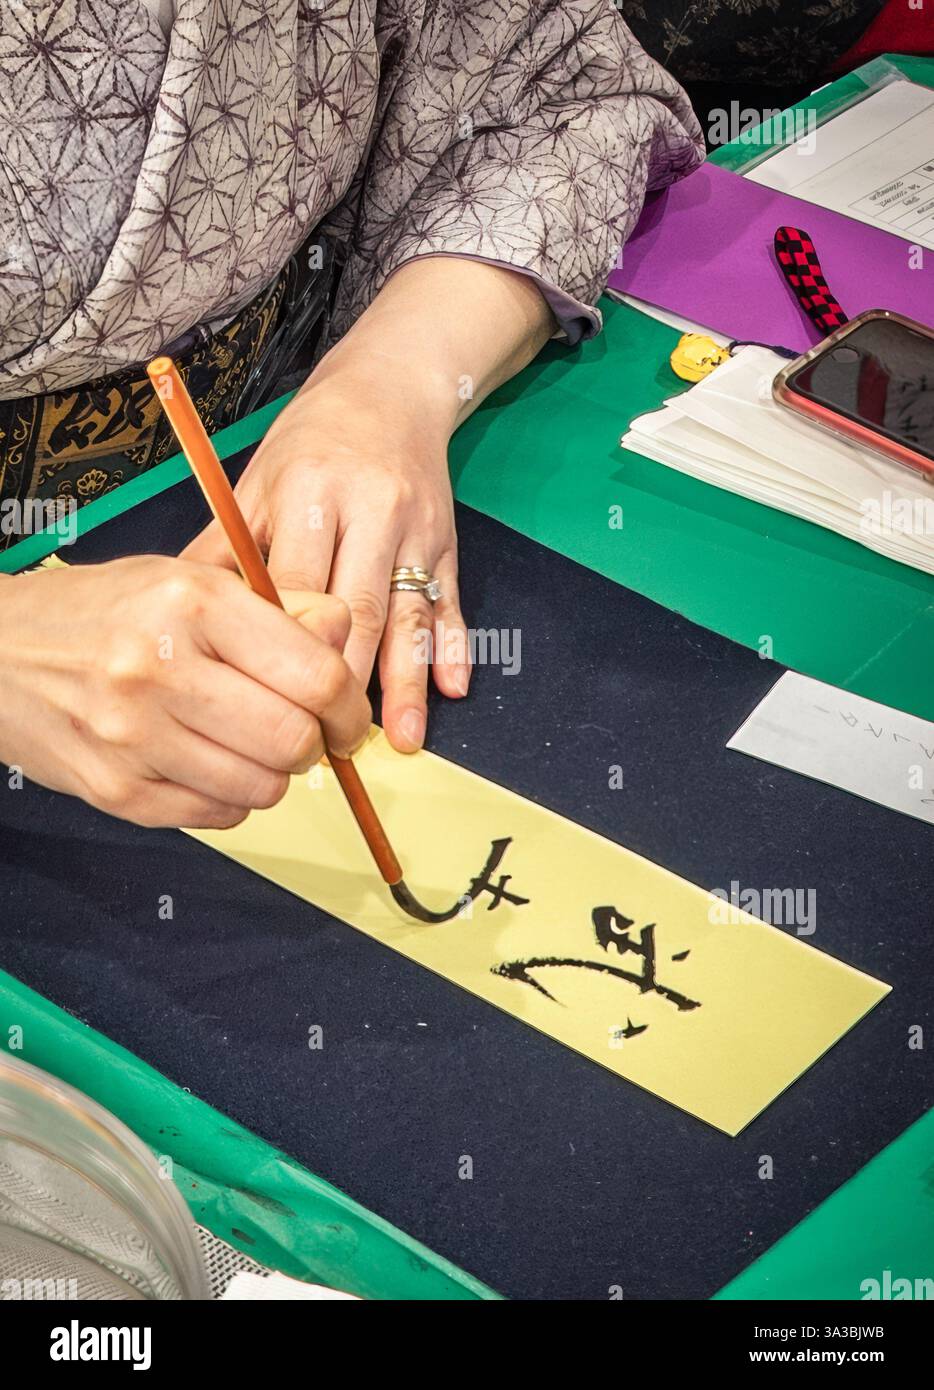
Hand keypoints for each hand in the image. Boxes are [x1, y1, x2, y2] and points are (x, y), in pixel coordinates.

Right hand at [0, 557, 369, 826]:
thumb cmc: (102, 613)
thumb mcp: (190, 580)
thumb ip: (279, 608)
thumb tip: (345, 635)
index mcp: (192, 603)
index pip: (315, 674)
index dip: (349, 705)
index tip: (348, 713)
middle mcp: (159, 668)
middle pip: (294, 740)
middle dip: (316, 745)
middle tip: (307, 733)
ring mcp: (132, 737)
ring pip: (261, 788)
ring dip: (273, 774)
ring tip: (250, 744)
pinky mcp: (115, 791)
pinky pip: (217, 816)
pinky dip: (230, 798)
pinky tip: (209, 762)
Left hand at [183, 258, 553, 753]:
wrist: (389, 388)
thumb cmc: (309, 444)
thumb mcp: (258, 482)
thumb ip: (226, 550)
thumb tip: (185, 624)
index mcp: (310, 492)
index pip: (296, 584)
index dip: (284, 647)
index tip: (267, 704)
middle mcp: (369, 509)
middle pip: (357, 609)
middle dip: (344, 682)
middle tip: (328, 744)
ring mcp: (416, 528)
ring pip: (409, 614)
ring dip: (406, 681)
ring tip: (400, 739)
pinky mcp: (448, 542)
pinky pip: (452, 602)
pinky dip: (455, 647)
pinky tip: (453, 690)